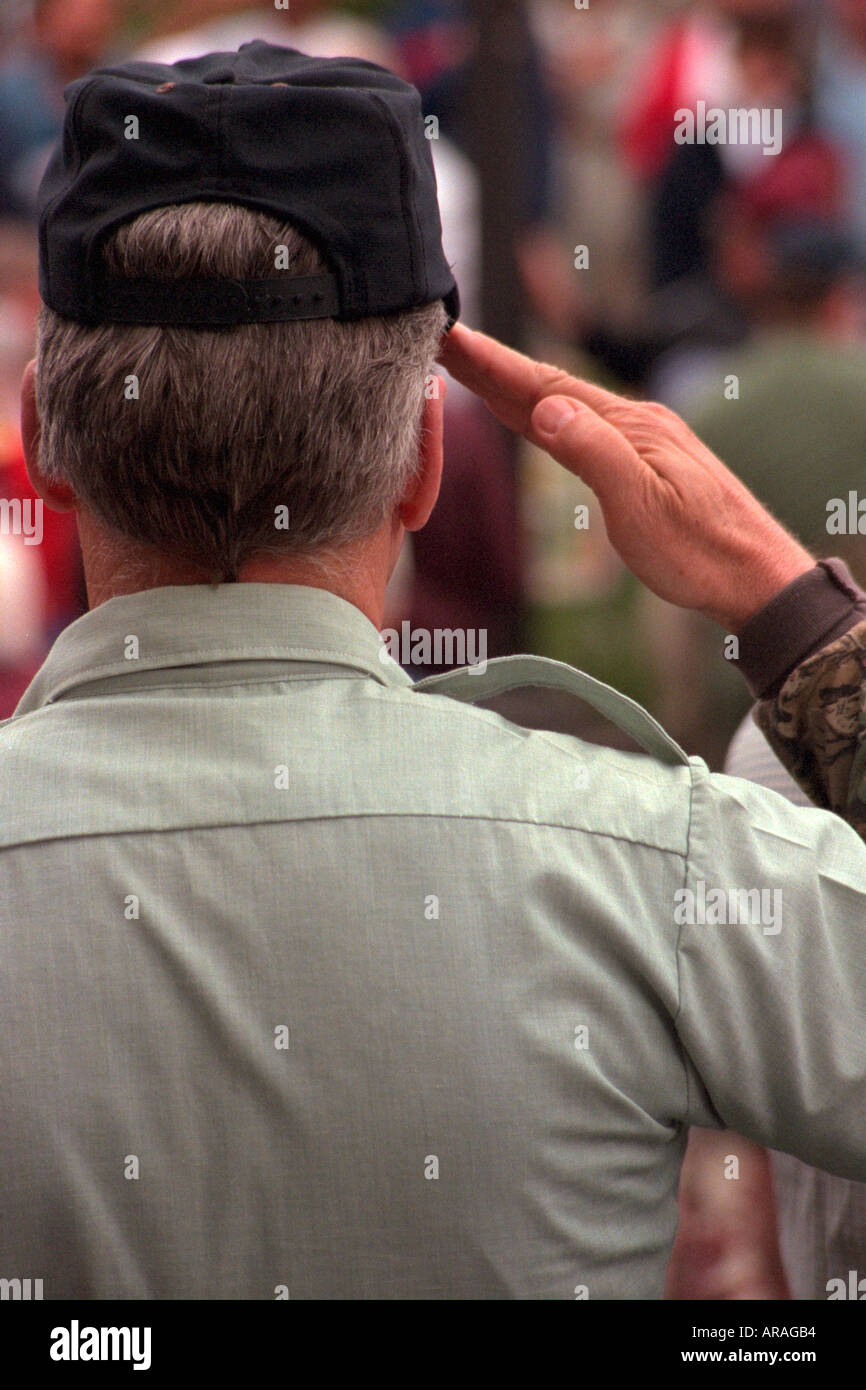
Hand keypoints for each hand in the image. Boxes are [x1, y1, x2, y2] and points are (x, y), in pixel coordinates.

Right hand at [438, 323, 813, 631]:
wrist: (754, 577)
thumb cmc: (700, 551)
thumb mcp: (642, 505)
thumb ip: (594, 453)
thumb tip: (546, 408)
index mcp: (629, 426)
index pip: (547, 386)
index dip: (494, 364)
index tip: (451, 336)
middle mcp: (632, 423)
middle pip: (547, 387)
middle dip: (492, 364)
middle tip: (440, 338)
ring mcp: (637, 441)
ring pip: (560, 406)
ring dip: (511, 387)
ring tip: (467, 367)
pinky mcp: (640, 464)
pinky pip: (576, 430)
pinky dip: (541, 416)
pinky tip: (528, 415)